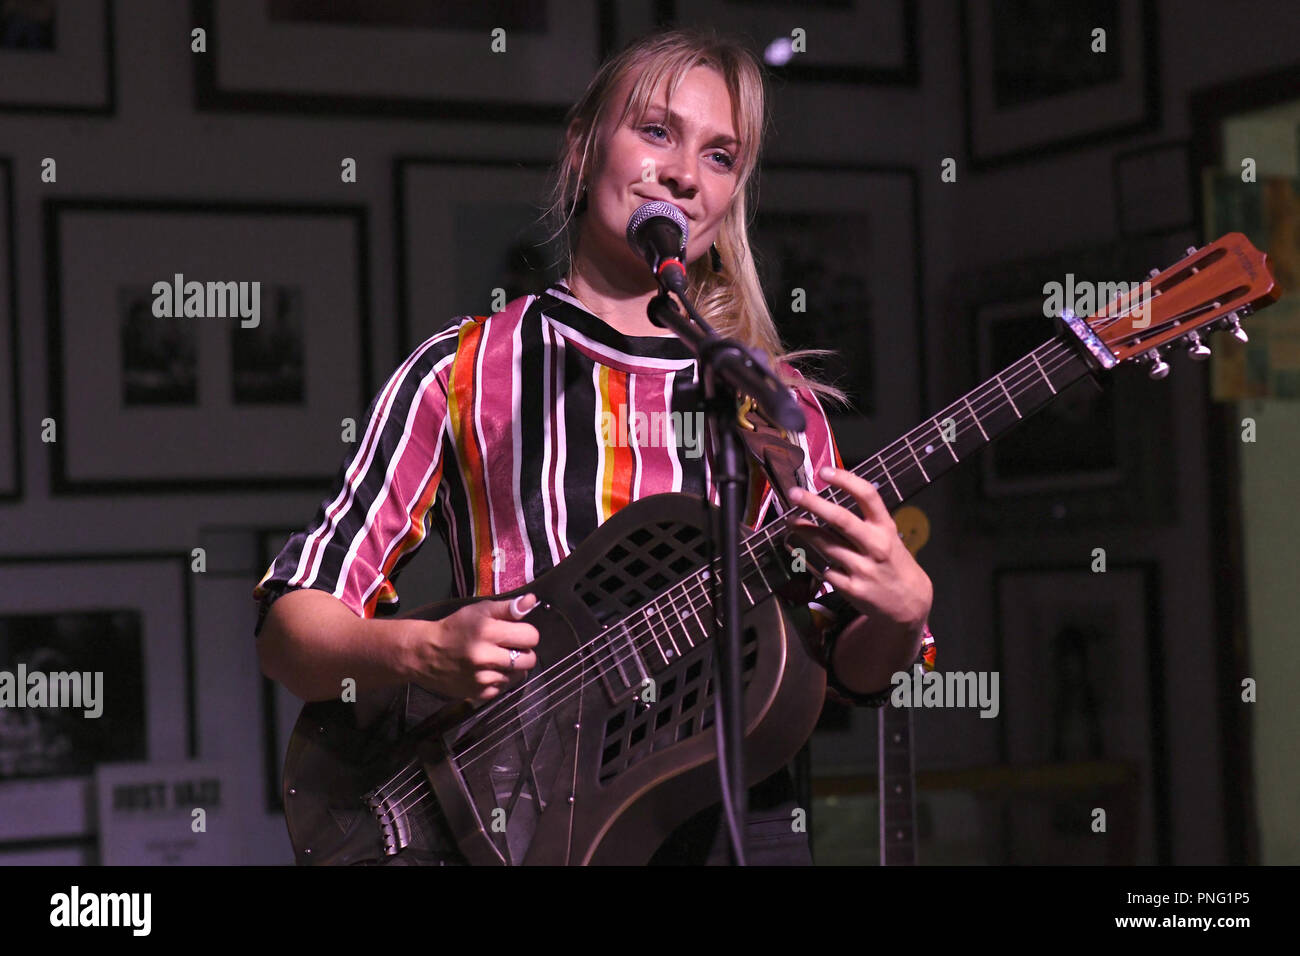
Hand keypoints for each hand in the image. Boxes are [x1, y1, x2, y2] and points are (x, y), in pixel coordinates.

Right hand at [402, 593, 539, 701]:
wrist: (425, 654)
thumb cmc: (455, 628)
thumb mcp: (479, 610)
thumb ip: (508, 607)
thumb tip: (532, 601)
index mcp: (487, 631)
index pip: (531, 636)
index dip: (526, 633)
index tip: (516, 632)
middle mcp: (486, 656)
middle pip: (530, 659)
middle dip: (524, 651)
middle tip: (509, 647)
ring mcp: (483, 678)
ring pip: (520, 675)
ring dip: (513, 667)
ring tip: (496, 658)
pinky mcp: (479, 694)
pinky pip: (505, 687)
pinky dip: (501, 679)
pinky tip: (488, 670)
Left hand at [786, 467, 931, 630]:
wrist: (910, 603)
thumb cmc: (893, 563)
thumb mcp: (889, 536)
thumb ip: (866, 519)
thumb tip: (831, 498)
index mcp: (886, 528)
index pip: (868, 496)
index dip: (845, 480)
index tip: (824, 471)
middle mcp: (876, 546)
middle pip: (841, 519)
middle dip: (814, 504)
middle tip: (794, 494)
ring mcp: (864, 569)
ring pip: (827, 545)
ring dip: (804, 531)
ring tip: (790, 521)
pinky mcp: (852, 589)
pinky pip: (823, 570)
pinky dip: (808, 559)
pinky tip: (797, 550)